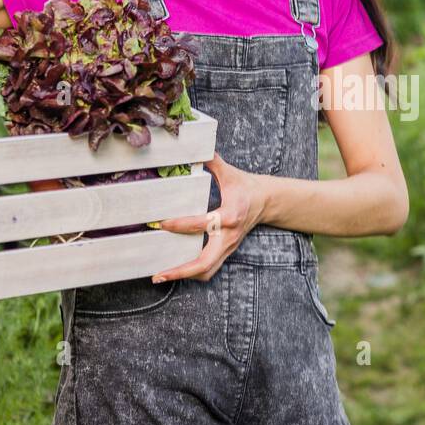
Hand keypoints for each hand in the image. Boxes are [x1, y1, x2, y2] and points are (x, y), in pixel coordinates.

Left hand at [151, 152, 265, 282]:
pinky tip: (175, 270)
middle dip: (180, 271)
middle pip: (204, 263)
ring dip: (184, 276)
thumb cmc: (244, 186)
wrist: (265, 201)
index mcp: (229, 215)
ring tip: (161, 276)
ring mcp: (228, 247)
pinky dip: (192, 272)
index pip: (202, 224)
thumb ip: (211, 161)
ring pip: (206, 271)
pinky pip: (209, 268)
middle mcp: (228, 236)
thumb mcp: (229, 172)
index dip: (181, 225)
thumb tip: (194, 149)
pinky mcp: (226, 251)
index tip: (161, 223)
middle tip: (158, 274)